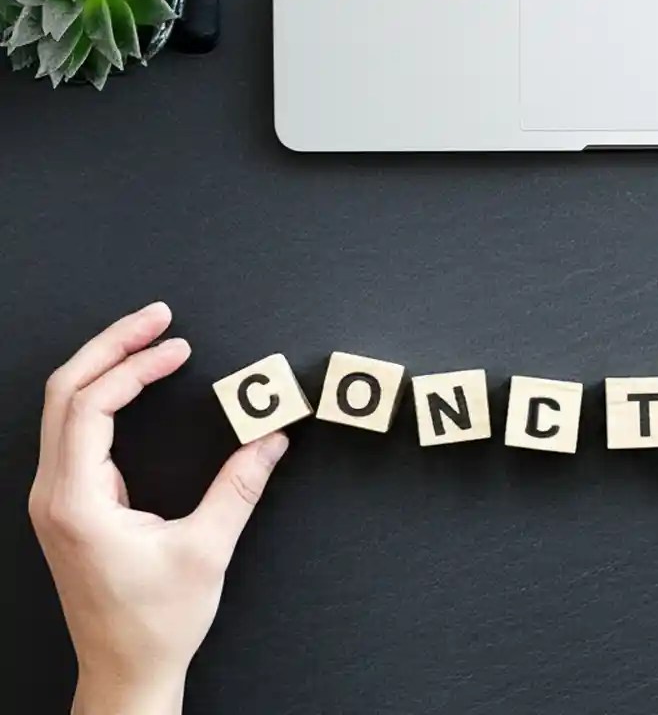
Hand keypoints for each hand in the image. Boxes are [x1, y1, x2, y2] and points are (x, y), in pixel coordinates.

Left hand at [28, 303, 289, 714]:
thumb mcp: (207, 551)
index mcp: (78, 502)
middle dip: (111, 346)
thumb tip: (272, 439)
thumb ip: (240, 488)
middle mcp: (55, 494)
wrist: (124, 669)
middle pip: (64, 393)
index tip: (177, 347)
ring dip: (105, 367)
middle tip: (158, 317)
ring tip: (150, 340)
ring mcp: (56, 500)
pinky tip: (134, 386)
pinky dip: (103, 398)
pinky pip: (74, 432)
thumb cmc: (155, 623)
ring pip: (64, 409)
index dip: (133, 366)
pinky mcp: (70, 505)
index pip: (90, 406)